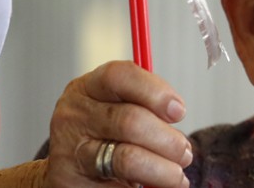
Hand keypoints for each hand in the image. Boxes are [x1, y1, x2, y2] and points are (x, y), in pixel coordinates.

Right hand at [45, 61, 192, 187]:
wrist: (69, 169)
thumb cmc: (105, 133)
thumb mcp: (119, 108)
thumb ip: (146, 108)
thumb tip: (179, 123)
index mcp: (88, 88)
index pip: (119, 76)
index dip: (155, 92)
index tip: (179, 111)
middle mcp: (74, 115)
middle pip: (130, 120)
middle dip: (168, 140)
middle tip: (185, 153)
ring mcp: (70, 150)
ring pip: (127, 158)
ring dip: (162, 169)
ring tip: (177, 176)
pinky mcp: (71, 182)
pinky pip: (118, 186)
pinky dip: (145, 186)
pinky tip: (152, 185)